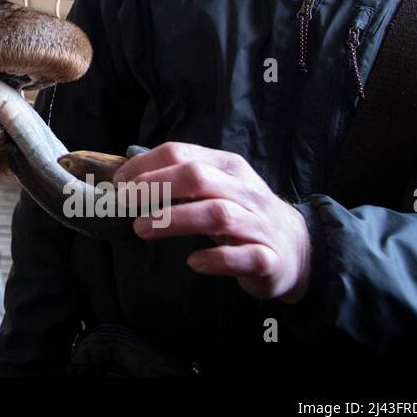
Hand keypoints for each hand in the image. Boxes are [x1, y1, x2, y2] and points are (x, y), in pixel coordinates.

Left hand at [113, 141, 312, 302]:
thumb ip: (180, 179)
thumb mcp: (216, 187)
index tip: (119, 184)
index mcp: (227, 167)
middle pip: (197, 178)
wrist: (298, 248)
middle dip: (156, 187)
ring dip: (174, 220)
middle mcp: (244, 190)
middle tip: (126, 202)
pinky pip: (242, 256)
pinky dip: (215, 259)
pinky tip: (194, 262)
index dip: (144, 167)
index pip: (180, 154)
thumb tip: (129, 176)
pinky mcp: (268, 258)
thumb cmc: (243, 213)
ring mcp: (258, 224)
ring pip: (217, 213)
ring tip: (143, 229)